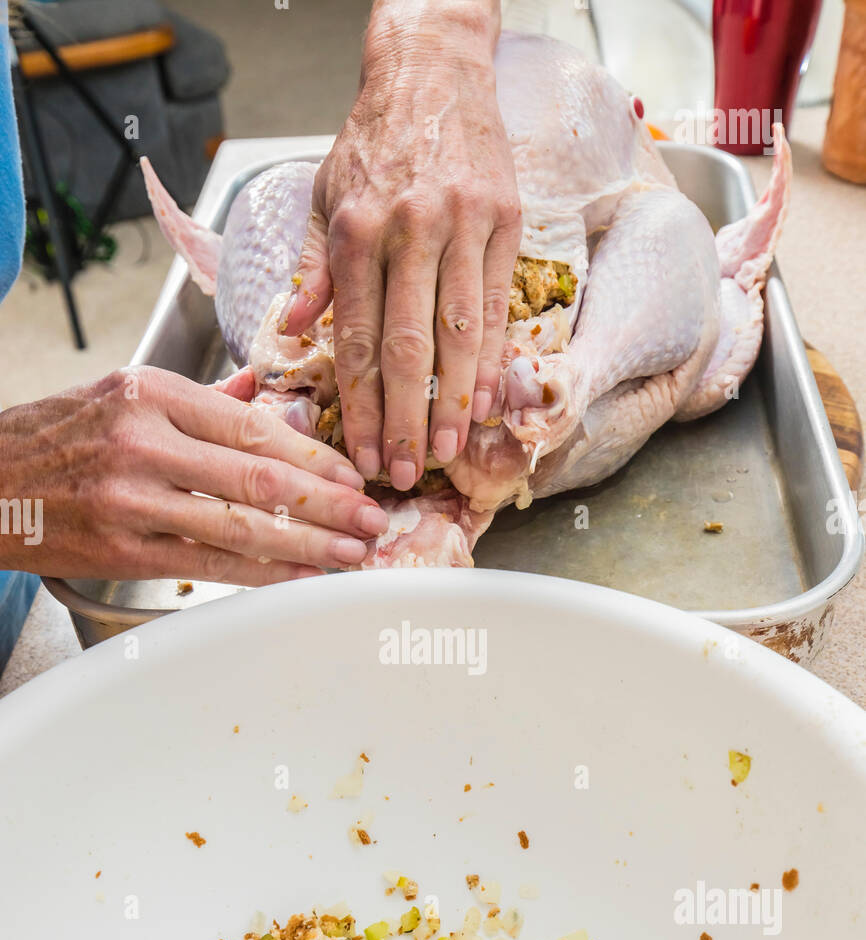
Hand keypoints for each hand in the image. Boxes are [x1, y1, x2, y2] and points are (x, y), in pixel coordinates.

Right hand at [0, 367, 387, 580]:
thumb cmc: (59, 436)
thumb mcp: (124, 393)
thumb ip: (201, 400)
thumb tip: (268, 397)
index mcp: (152, 393)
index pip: (255, 426)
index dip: (315, 456)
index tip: (353, 475)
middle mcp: (144, 442)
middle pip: (259, 476)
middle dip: (328, 504)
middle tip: (372, 519)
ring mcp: (132, 499)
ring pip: (242, 526)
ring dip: (307, 545)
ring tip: (351, 554)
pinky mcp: (124, 550)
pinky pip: (209, 565)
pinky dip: (262, 574)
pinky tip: (299, 577)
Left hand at [280, 0, 520, 489]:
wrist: (434, 68)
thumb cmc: (374, 141)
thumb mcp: (326, 195)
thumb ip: (316, 266)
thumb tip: (298, 325)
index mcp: (357, 231)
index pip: (356, 337)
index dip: (360, 404)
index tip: (363, 453)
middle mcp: (409, 230)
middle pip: (407, 346)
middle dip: (404, 419)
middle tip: (404, 473)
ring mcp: (461, 225)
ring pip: (458, 332)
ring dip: (452, 402)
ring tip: (447, 452)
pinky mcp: (504, 220)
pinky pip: (498, 304)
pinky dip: (492, 359)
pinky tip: (485, 403)